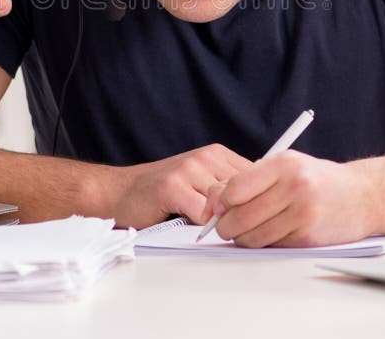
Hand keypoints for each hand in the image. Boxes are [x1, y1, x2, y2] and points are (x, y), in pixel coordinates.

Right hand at [106, 144, 251, 228]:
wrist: (120, 192)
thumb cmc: (162, 194)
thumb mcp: (201, 184)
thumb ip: (227, 191)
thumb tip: (264, 209)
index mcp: (217, 154)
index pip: (257, 177)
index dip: (258, 201)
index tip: (253, 217)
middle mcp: (206, 157)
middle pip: (245, 191)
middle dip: (242, 214)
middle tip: (231, 229)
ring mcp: (189, 169)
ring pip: (226, 203)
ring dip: (221, 222)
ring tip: (208, 228)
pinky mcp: (173, 186)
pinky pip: (204, 214)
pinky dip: (202, 227)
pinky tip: (190, 226)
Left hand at [201, 150, 376, 247]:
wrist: (363, 196)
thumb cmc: (317, 179)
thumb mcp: (285, 165)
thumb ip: (249, 179)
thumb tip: (214, 202)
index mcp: (284, 164)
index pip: (234, 188)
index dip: (220, 202)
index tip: (219, 207)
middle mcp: (294, 187)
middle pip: (239, 216)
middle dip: (226, 225)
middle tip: (226, 225)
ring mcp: (303, 214)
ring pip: (252, 237)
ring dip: (243, 238)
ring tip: (248, 230)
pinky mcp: (309, 238)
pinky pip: (271, 246)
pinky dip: (265, 244)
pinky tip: (272, 233)